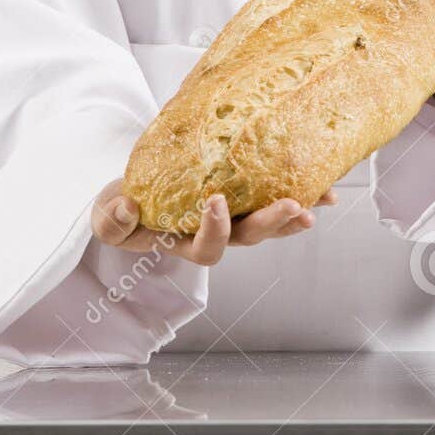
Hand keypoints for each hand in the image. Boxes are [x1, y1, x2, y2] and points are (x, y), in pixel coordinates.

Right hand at [91, 178, 338, 264]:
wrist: (134, 192)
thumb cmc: (123, 207)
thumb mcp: (108, 215)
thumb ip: (113, 220)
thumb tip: (128, 209)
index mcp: (185, 241)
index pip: (207, 248)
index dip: (214, 230)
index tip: (215, 201)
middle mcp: (216, 233)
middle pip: (249, 238)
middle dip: (271, 224)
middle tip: (291, 206)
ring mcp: (234, 217)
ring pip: (269, 223)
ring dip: (295, 213)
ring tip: (321, 200)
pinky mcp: (245, 196)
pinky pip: (274, 198)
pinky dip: (302, 193)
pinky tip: (326, 186)